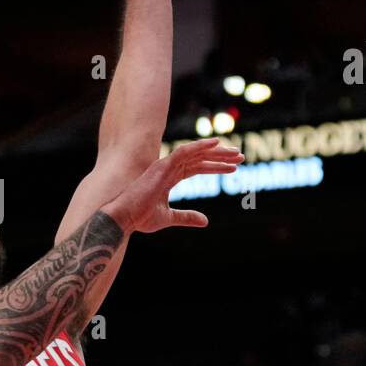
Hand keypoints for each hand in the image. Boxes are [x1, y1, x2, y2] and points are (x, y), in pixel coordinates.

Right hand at [105, 138, 241, 233]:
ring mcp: (165, 165)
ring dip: (216, 151)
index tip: (234, 168)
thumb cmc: (141, 217)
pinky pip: (185, 151)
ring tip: (235, 152)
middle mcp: (168, 168)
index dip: (215, 167)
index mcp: (169, 177)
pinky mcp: (163, 165)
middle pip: (199, 158)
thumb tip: (205, 221)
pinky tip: (216, 143)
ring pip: (196, 153)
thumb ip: (186, 217)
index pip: (197, 167)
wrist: (125, 217)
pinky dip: (200, 146)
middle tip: (240, 156)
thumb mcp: (169, 218)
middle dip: (220, 156)